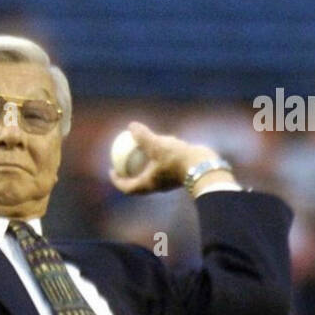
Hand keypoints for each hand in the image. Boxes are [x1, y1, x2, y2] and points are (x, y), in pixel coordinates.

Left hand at [109, 121, 228, 194]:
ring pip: (152, 174)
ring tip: (141, 150)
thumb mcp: (156, 144)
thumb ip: (142, 136)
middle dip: (129, 173)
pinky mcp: (177, 174)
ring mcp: (168, 181)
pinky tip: (160, 144)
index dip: (117, 181)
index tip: (112, 170)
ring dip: (144, 165)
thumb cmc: (177, 158)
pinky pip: (163, 167)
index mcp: (148, 184)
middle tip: (123, 160)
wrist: (202, 165)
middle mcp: (157, 186)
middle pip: (138, 183)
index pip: (127, 187)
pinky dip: (157, 159)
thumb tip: (131, 127)